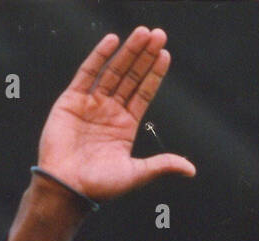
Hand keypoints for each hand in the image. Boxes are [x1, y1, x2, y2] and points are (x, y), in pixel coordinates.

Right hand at [37, 26, 195, 202]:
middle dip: (144, 56)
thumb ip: (162, 165)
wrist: (67, 188)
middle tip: (159, 35)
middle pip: (131, 77)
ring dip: (127, 51)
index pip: (143, 93)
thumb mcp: (136, 174)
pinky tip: (112, 41)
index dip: (154, 74)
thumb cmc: (99, 186)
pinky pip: (87, 73)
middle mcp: (109, 112)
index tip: (165, 55)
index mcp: (125, 127)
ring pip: (113, 71)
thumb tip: (190, 170)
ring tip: (142, 33)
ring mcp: (91, 105)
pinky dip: (99, 56)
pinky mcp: (71, 101)